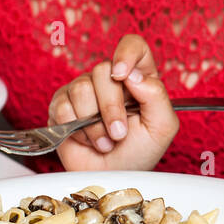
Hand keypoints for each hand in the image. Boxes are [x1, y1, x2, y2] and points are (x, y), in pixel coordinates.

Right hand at [48, 35, 178, 171]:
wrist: (112, 177)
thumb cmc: (139, 152)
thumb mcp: (162, 127)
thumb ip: (156, 96)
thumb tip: (133, 75)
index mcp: (139, 77)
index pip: (133, 46)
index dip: (126, 53)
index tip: (123, 75)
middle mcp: (110, 79)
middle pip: (103, 70)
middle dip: (111, 107)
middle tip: (119, 133)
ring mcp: (84, 90)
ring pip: (81, 88)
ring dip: (94, 124)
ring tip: (105, 141)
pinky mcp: (62, 105)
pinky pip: (62, 107)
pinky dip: (76, 130)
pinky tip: (87, 140)